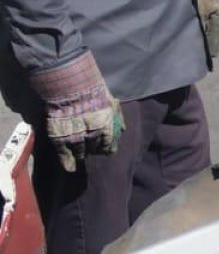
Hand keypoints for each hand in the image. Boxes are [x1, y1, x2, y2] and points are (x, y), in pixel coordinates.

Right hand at [29, 52, 123, 172]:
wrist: (70, 87)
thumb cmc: (93, 91)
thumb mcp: (111, 103)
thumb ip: (117, 118)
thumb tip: (123, 130)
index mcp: (107, 128)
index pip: (109, 146)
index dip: (106, 148)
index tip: (104, 150)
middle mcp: (92, 136)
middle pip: (94, 150)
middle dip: (93, 150)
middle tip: (90, 149)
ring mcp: (75, 138)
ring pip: (80, 153)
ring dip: (81, 154)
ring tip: (80, 154)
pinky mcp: (60, 138)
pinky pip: (64, 154)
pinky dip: (67, 161)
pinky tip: (69, 166)